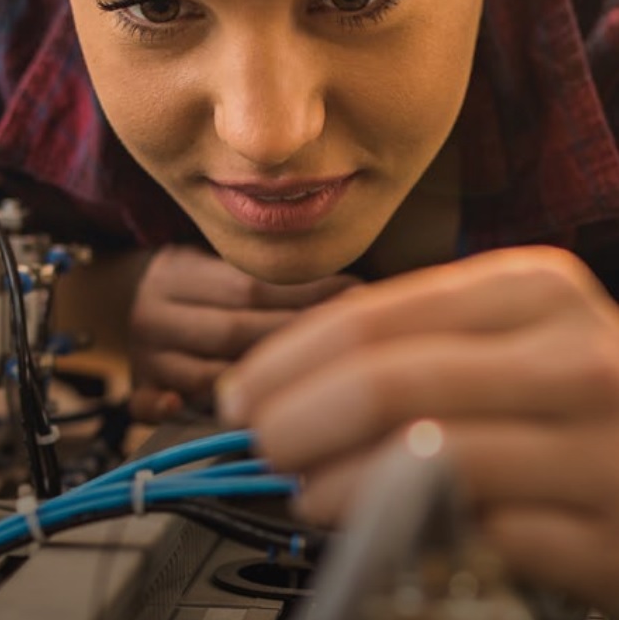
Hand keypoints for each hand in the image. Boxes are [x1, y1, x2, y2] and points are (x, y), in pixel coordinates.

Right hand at [128, 244, 357, 421]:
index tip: (354, 292)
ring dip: (257, 383)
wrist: (122, 298)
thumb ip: (260, 278)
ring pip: (203, 375)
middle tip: (349, 340)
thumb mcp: (212, 260)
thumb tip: (350, 288)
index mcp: (177, 275)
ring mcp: (145, 357)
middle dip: (294, 337)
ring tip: (309, 382)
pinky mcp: (136, 389)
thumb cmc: (193, 283)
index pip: (249, 289)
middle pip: (232, 332)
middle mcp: (155, 316)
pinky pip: (145, 405)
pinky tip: (186, 408)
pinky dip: (164, 410)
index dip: (305, 294)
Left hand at [217, 246, 618, 612]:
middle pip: (386, 381)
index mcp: (532, 290)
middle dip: (294, 419)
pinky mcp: (610, 534)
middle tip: (262, 445)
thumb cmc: (579, 395)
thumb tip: (290, 382)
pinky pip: (480, 534)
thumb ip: (414, 346)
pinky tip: (378, 530)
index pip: (370, 317)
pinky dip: (409, 533)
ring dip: (336, 481)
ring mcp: (601, 446)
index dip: (286, 361)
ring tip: (306, 491)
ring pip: (423, 457)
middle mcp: (573, 356)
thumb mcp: (509, 337)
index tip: (242, 394)